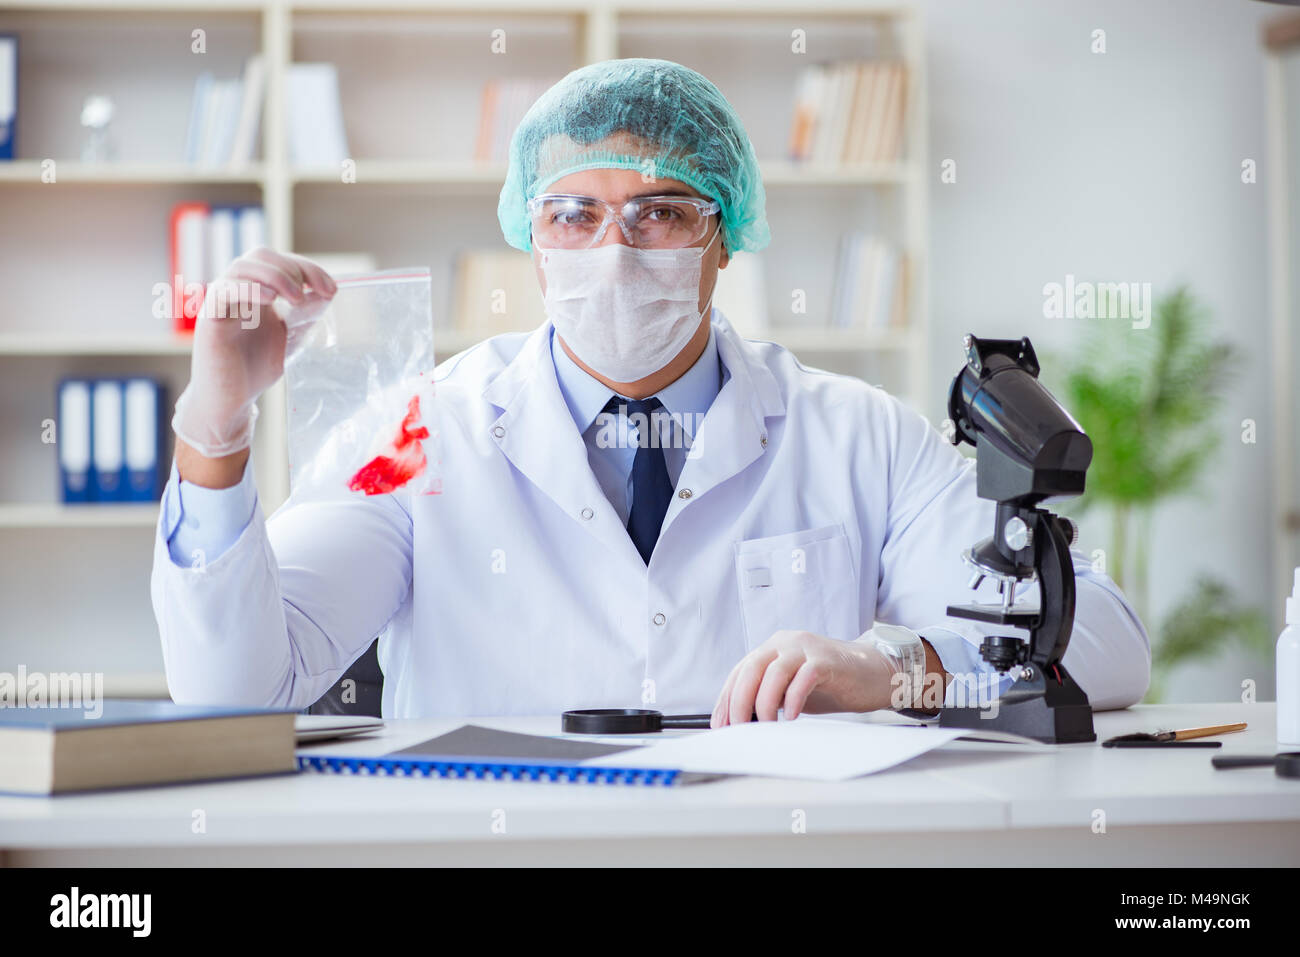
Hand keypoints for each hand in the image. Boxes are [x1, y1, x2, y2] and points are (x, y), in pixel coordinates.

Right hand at [173, 248, 336, 463]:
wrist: (230, 399)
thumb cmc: (255, 367)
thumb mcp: (291, 336)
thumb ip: (305, 315)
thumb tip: (327, 292)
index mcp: (257, 290)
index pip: (281, 262)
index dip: (308, 268)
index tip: (332, 290)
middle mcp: (237, 289)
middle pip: (261, 255)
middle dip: (292, 268)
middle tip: (312, 294)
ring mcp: (221, 301)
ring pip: (242, 267)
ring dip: (275, 276)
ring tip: (296, 298)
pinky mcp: (210, 318)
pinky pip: (224, 291)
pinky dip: (248, 289)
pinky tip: (270, 299)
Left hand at [710, 630, 895, 727]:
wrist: (872, 673)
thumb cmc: (829, 683)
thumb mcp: (791, 689)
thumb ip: (768, 697)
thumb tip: (740, 721)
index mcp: (772, 648)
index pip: (740, 672)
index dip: (726, 699)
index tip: (720, 725)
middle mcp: (785, 643)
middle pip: (751, 669)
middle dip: (739, 701)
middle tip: (738, 728)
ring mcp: (806, 649)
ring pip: (773, 672)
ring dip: (763, 703)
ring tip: (765, 726)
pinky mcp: (826, 661)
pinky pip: (804, 677)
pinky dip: (793, 699)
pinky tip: (791, 716)